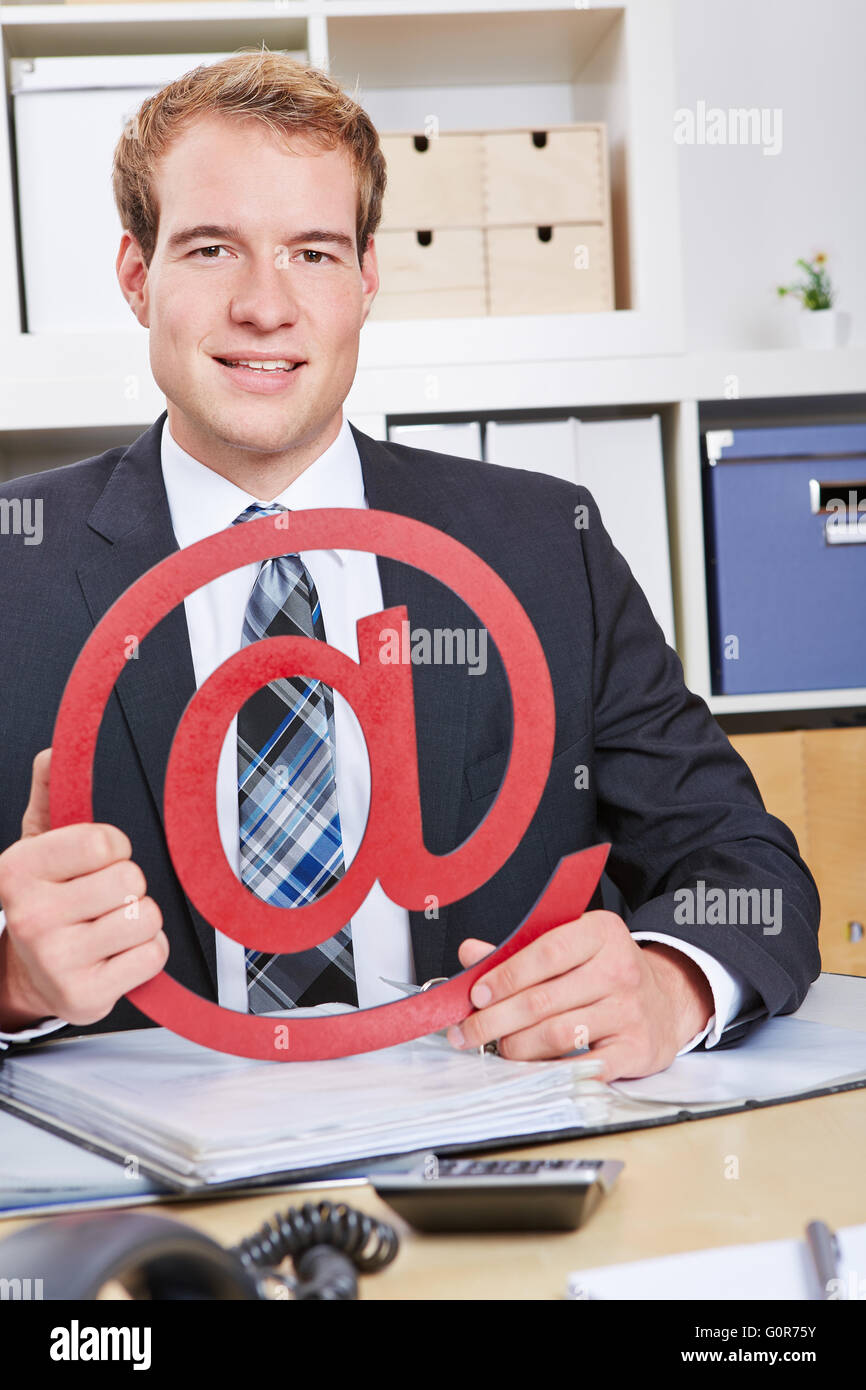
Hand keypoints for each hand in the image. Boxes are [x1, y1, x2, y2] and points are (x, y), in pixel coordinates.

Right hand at [0, 748, 168, 1030]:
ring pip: (145, 917)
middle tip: (102, 900)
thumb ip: (52, 794)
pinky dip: (146, 954)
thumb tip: (52, 752)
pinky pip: (152, 956)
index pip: (103, 843)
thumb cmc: (47, 899)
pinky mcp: (84, 996)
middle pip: (130, 880)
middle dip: (129, 887)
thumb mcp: (40, 844)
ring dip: (139, 921)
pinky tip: (117, 955)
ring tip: (110, 927)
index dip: (114, 849)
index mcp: (18, 869)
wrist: (31, 974)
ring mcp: (56, 960)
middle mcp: (31, 915)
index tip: (99, 861)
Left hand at [447, 911, 714, 1080]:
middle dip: (496, 1020)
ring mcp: (630, 1011)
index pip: (545, 953)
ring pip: (558, 1035)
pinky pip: (585, 1066)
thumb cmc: (606, 971)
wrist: (667, 999)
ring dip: (518, 1046)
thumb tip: (471, 954)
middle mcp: (620, 969)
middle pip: (543, 1000)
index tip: (476, 994)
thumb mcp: (570, 945)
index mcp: (601, 933)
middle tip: (469, 1032)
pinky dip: (552, 1071)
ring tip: (499, 1047)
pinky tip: (532, 1069)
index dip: (505, 976)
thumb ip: (520, 949)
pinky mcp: (637, 1048)